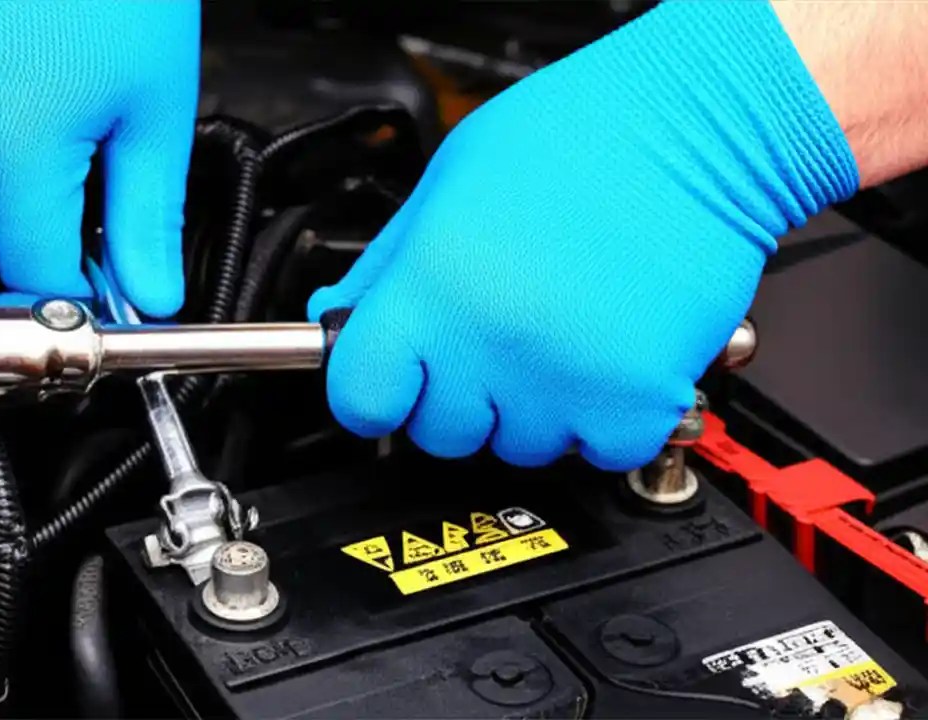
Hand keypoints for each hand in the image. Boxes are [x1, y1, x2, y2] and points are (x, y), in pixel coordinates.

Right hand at [0, 1, 198, 316]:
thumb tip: (150, 291)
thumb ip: (147, 217)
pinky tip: (32, 110)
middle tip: (104, 208)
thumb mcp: (156, 112)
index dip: (81, 294)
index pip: (35, 279)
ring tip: (73, 139)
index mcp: (10, 155)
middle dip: (46, 247)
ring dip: (15, 200)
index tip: (113, 284)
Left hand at [308, 1, 857, 470]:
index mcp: (431, 287)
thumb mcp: (445, 186)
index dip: (372, 390)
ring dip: (533, 406)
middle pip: (439, 432)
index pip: (360, 396)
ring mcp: (563, 383)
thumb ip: (385, 268)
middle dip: (459, 395)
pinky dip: (602, 420)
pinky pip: (595, 452)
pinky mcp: (635, 405)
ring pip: (519, 447)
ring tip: (561, 327)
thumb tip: (340, 318)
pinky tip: (605, 355)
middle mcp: (490, 345)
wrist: (696, 130)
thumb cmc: (575, 139)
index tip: (390, 380)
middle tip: (496, 332)